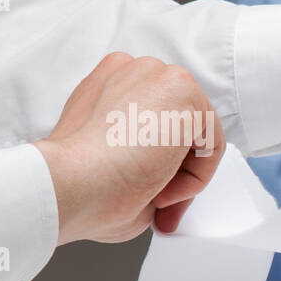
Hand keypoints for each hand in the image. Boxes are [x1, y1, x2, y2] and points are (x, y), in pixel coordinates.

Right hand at [33, 52, 223, 243]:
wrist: (68, 185)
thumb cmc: (80, 187)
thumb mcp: (114, 165)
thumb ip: (144, 160)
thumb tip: (163, 188)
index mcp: (110, 84)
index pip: (157, 124)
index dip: (160, 167)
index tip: (150, 200)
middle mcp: (133, 71)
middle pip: (182, 129)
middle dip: (177, 173)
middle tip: (160, 208)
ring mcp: (158, 75)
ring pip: (199, 136)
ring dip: (184, 175)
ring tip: (154, 197)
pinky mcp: (183, 89)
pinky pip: (211, 145)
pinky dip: (195, 178)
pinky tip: (163, 188)